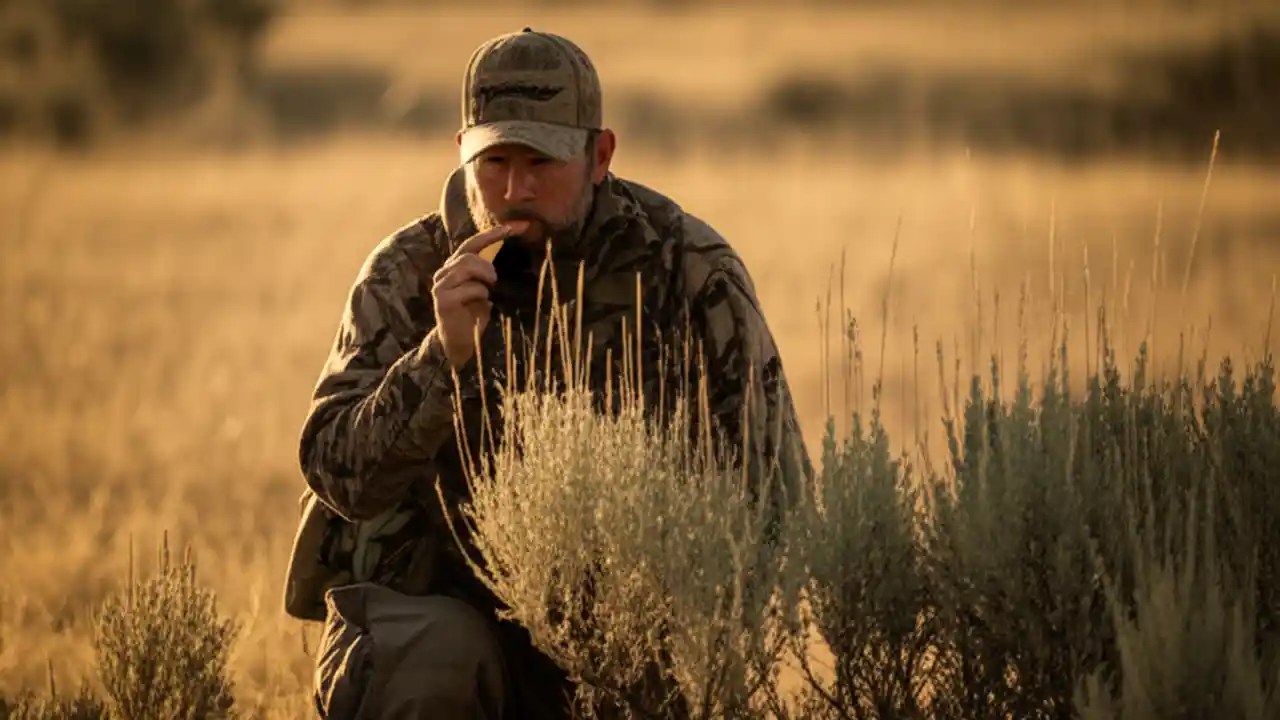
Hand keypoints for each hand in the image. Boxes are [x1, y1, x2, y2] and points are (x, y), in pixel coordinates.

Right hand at [431, 221, 528, 368]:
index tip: (516, 226)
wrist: (459, 343)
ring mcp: (441, 285)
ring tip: (489, 290)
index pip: (472, 243)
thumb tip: (512, 257)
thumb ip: (489, 274)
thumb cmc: (474, 316)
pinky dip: (480, 294)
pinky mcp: (443, 300)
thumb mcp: (485, 291)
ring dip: (485, 277)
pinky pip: (469, 288)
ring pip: (466, 266)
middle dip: (487, 266)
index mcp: (455, 267)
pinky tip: (483, 304)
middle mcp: (444, 273)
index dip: (493, 233)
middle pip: (468, 255)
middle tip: (495, 281)